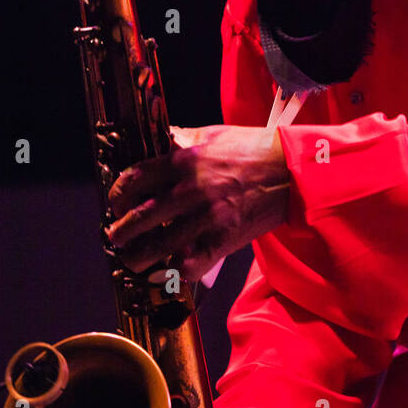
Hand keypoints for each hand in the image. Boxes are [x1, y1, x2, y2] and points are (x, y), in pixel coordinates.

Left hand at [106, 124, 290, 279]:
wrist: (292, 170)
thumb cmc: (254, 149)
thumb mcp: (214, 134)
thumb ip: (184, 140)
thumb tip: (162, 141)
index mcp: (186, 159)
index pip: (136, 179)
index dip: (118, 195)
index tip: (116, 203)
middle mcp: (192, 189)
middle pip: (142, 217)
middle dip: (121, 231)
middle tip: (116, 236)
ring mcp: (208, 217)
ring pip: (160, 247)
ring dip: (139, 258)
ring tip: (132, 261)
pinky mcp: (224, 240)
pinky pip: (191, 265)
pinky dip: (175, 273)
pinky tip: (167, 272)